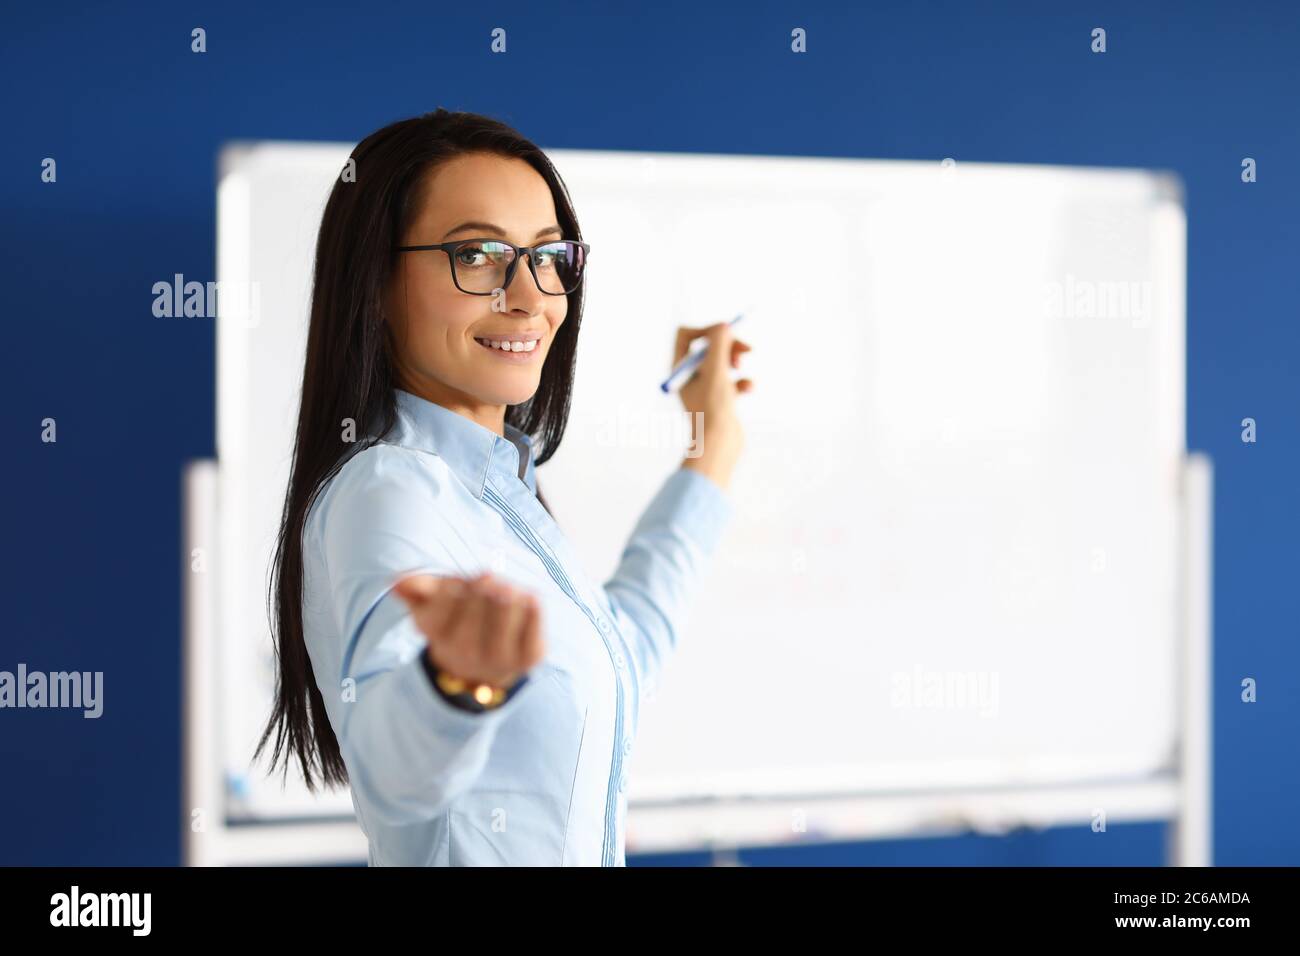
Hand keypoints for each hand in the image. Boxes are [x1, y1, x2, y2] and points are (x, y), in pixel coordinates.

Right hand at [391, 571, 543, 688]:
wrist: (484, 661)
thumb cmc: (459, 616)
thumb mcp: (435, 600)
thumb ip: (417, 588)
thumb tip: (395, 582)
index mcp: (437, 636)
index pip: (437, 616)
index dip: (450, 596)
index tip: (459, 584)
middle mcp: (464, 654)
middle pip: (470, 623)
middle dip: (479, 596)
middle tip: (488, 576)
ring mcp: (498, 660)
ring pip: (501, 629)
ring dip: (506, 602)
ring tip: (508, 586)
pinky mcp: (528, 659)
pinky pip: (532, 636)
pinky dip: (533, 614)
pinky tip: (530, 596)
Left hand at [673, 321, 752, 490]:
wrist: (718, 447)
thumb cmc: (713, 410)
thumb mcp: (716, 371)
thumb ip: (718, 345)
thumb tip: (722, 325)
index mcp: (679, 369)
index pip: (686, 335)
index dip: (706, 329)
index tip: (724, 333)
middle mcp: (689, 377)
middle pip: (707, 346)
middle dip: (727, 344)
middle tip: (745, 348)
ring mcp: (705, 389)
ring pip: (722, 361)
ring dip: (736, 359)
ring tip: (741, 367)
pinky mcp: (720, 400)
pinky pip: (733, 380)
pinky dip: (742, 380)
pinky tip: (748, 388)